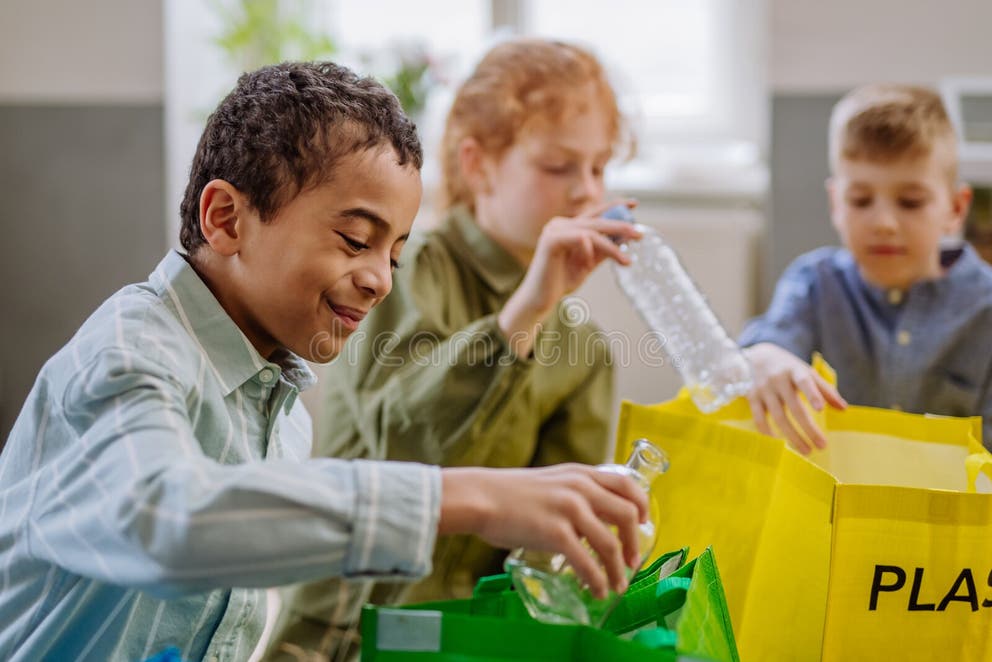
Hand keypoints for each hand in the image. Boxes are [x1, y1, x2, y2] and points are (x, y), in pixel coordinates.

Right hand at [439, 464, 648, 598]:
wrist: (480, 497)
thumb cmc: (509, 493)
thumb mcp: (551, 481)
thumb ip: (573, 492)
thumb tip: (589, 518)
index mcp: (581, 473)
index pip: (626, 485)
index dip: (642, 505)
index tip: (644, 523)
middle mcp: (580, 487)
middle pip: (627, 515)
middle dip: (635, 543)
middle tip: (632, 561)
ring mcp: (569, 509)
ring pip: (610, 544)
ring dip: (618, 570)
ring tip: (617, 584)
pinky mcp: (555, 532)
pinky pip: (586, 562)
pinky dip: (597, 580)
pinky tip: (598, 590)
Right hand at [499, 208, 641, 355]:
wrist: (540, 299)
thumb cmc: (561, 281)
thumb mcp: (588, 263)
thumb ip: (604, 249)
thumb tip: (626, 237)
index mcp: (567, 226)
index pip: (595, 213)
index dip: (615, 206)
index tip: (634, 204)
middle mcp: (559, 224)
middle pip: (596, 220)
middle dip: (620, 225)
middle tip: (639, 233)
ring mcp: (553, 230)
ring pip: (591, 231)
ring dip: (612, 245)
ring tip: (627, 258)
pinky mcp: (551, 240)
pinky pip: (580, 239)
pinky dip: (591, 250)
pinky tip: (589, 264)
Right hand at [743, 342, 846, 453]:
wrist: (755, 357)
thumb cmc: (787, 368)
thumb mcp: (805, 372)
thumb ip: (824, 389)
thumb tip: (843, 409)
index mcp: (794, 371)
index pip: (804, 382)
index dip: (812, 394)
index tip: (820, 409)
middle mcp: (778, 380)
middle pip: (794, 407)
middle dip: (808, 428)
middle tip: (822, 445)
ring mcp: (763, 390)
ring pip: (779, 417)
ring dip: (793, 436)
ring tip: (807, 450)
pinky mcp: (752, 398)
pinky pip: (760, 419)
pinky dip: (768, 433)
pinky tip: (780, 445)